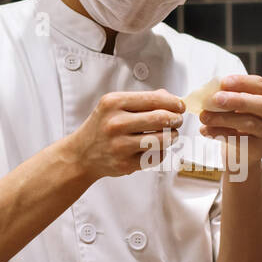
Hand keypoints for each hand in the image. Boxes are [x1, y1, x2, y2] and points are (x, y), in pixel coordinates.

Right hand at [67, 89, 184, 178]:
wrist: (81, 154)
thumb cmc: (100, 127)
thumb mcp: (113, 106)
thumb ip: (141, 100)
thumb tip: (169, 97)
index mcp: (113, 103)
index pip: (154, 99)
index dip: (173, 102)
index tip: (180, 106)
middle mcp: (116, 123)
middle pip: (161, 118)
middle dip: (176, 119)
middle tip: (178, 120)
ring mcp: (120, 145)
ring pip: (161, 139)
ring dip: (172, 136)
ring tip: (171, 134)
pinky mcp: (125, 164)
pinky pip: (156, 156)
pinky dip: (161, 151)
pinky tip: (156, 147)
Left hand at [198, 74, 261, 168]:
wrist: (243, 150)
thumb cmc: (240, 120)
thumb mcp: (238, 105)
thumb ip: (229, 96)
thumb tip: (210, 92)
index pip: (261, 85)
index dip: (242, 82)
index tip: (223, 81)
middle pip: (261, 104)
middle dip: (236, 100)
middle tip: (215, 99)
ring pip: (249, 123)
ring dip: (223, 118)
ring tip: (204, 116)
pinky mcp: (261, 149)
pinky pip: (240, 140)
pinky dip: (220, 134)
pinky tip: (205, 130)